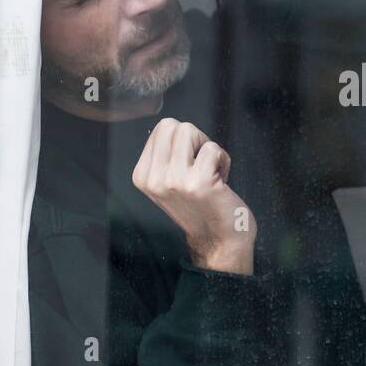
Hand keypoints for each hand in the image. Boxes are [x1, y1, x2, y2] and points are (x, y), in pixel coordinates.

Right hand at [132, 118, 256, 274]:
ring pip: (189, 130)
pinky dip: (223, 160)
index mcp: (142, 176)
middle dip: (194, 138)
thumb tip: (173, 127)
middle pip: (172, 125)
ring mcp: (174, 181)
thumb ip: (165, 156)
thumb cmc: (200, 205)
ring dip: (208, 148)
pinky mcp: (198, 183)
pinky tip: (221, 182)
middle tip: (202, 164)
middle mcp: (153, 179)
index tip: (190, 165)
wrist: (218, 240)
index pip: (161, 128)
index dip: (183, 141)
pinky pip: (212, 148)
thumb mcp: (169, 182)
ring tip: (210, 172)